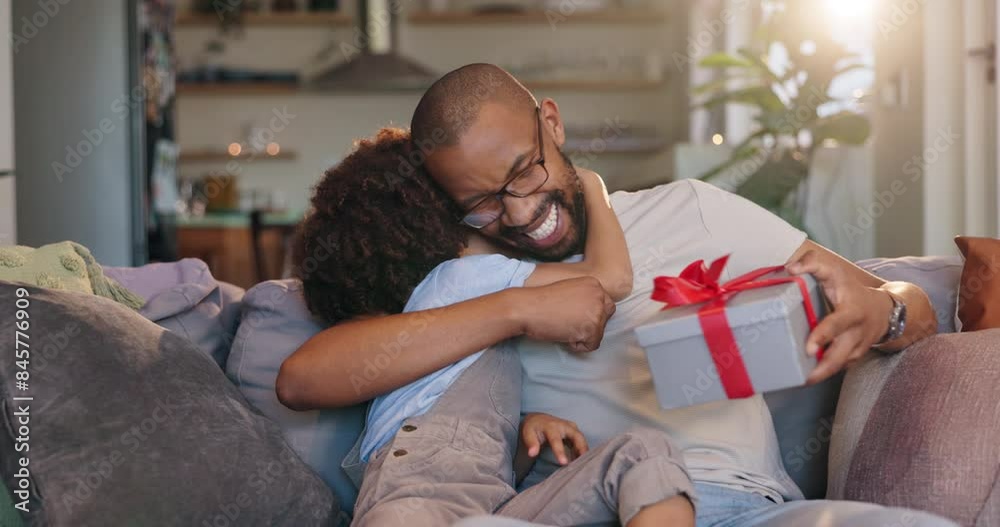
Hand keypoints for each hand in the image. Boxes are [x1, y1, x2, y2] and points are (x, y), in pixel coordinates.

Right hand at [513, 277, 615, 352]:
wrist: (526, 308)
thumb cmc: (540, 301)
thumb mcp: (568, 290)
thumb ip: (584, 297)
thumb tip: (591, 314)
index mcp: (594, 284)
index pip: (605, 304)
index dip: (589, 314)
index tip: (573, 315)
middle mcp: (599, 295)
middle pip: (605, 318)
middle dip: (591, 325)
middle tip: (570, 323)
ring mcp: (597, 311)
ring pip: (599, 333)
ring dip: (582, 335)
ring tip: (563, 327)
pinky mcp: (592, 328)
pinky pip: (592, 345)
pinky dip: (578, 345)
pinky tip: (564, 334)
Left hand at [520, 413, 588, 465]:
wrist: (538, 420)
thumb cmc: (533, 428)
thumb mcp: (528, 433)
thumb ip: (531, 443)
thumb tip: (532, 453)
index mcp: (551, 426)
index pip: (556, 439)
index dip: (560, 451)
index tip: (564, 463)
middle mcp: (564, 425)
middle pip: (577, 437)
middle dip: (581, 450)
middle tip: (583, 464)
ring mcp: (571, 428)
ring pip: (582, 439)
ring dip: (584, 452)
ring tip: (584, 466)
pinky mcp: (575, 432)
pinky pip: (581, 442)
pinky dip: (583, 452)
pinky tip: (582, 463)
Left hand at [787, 250, 894, 383]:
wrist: (885, 311)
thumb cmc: (853, 291)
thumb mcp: (836, 272)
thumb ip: (813, 264)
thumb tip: (790, 268)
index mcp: (851, 312)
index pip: (837, 325)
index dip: (823, 336)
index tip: (809, 348)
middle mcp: (856, 334)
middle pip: (839, 357)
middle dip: (821, 370)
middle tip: (802, 379)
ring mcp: (856, 349)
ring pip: (837, 368)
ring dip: (819, 376)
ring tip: (796, 382)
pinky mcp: (853, 359)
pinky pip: (837, 369)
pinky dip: (822, 375)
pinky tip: (804, 378)